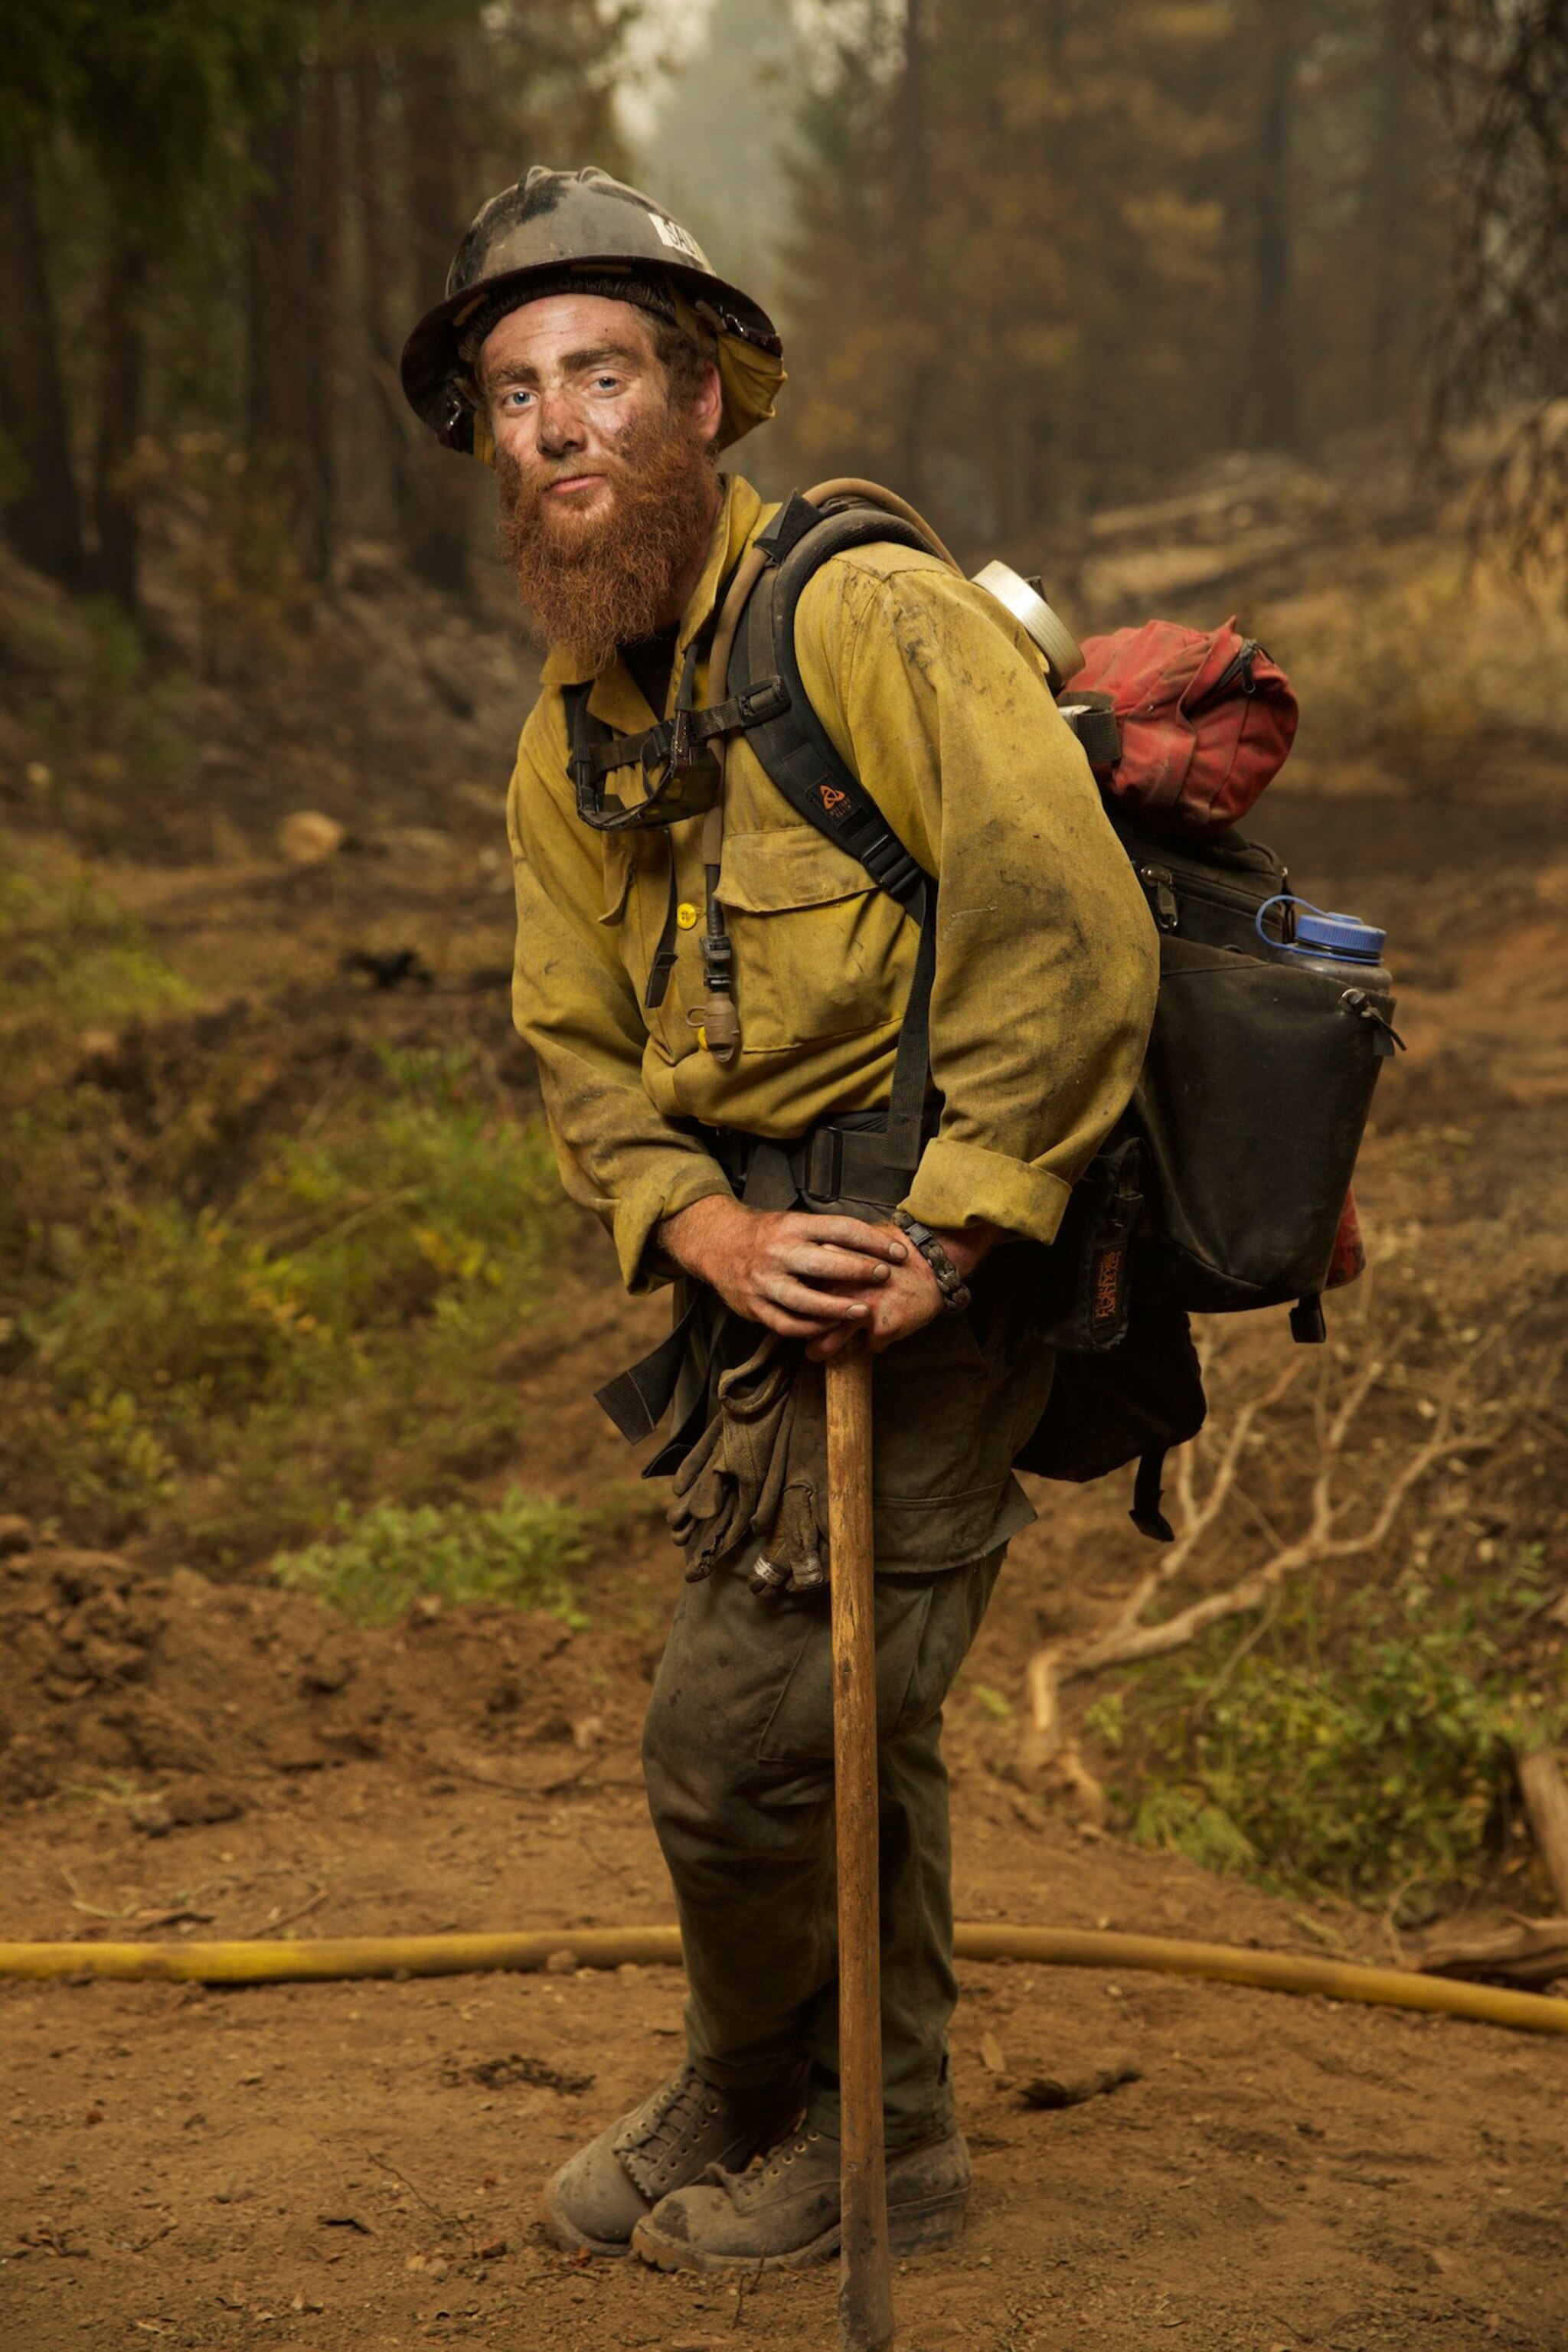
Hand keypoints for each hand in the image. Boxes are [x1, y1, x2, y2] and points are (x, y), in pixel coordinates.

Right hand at [659, 1197, 1000, 1360]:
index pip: (841, 1229)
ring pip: (806, 1302)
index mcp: (792, 1226)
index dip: (873, 1242)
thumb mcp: (792, 1221)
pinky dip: (812, 1328)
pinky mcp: (753, 1307)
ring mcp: (764, 1282)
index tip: (897, 1253)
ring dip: (838, 1308)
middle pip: (826, 1265)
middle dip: (860, 1272)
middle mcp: (777, 1253)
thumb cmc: (766, 1234)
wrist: (716, 1243)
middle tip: (884, 1278)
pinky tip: (832, 1325)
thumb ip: (825, 1233)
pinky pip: (787, 1324)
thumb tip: (876, 1243)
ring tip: (863, 1310)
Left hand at [806, 1217, 1000, 1359]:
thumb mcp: (854, 1245)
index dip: (795, 1304)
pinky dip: (873, 1341)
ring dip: (822, 1350)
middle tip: (803, 1342)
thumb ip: (829, 1259)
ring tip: (817, 1353)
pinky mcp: (883, 1326)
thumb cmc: (890, 1254)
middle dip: (802, 1334)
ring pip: (829, 1343)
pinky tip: (881, 1329)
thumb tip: (801, 1275)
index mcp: (831, 1263)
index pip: (799, 1291)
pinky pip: (869, 1346)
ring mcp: (862, 1308)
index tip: (793, 1311)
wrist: (931, 1261)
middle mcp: (842, 1286)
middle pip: (807, 1321)